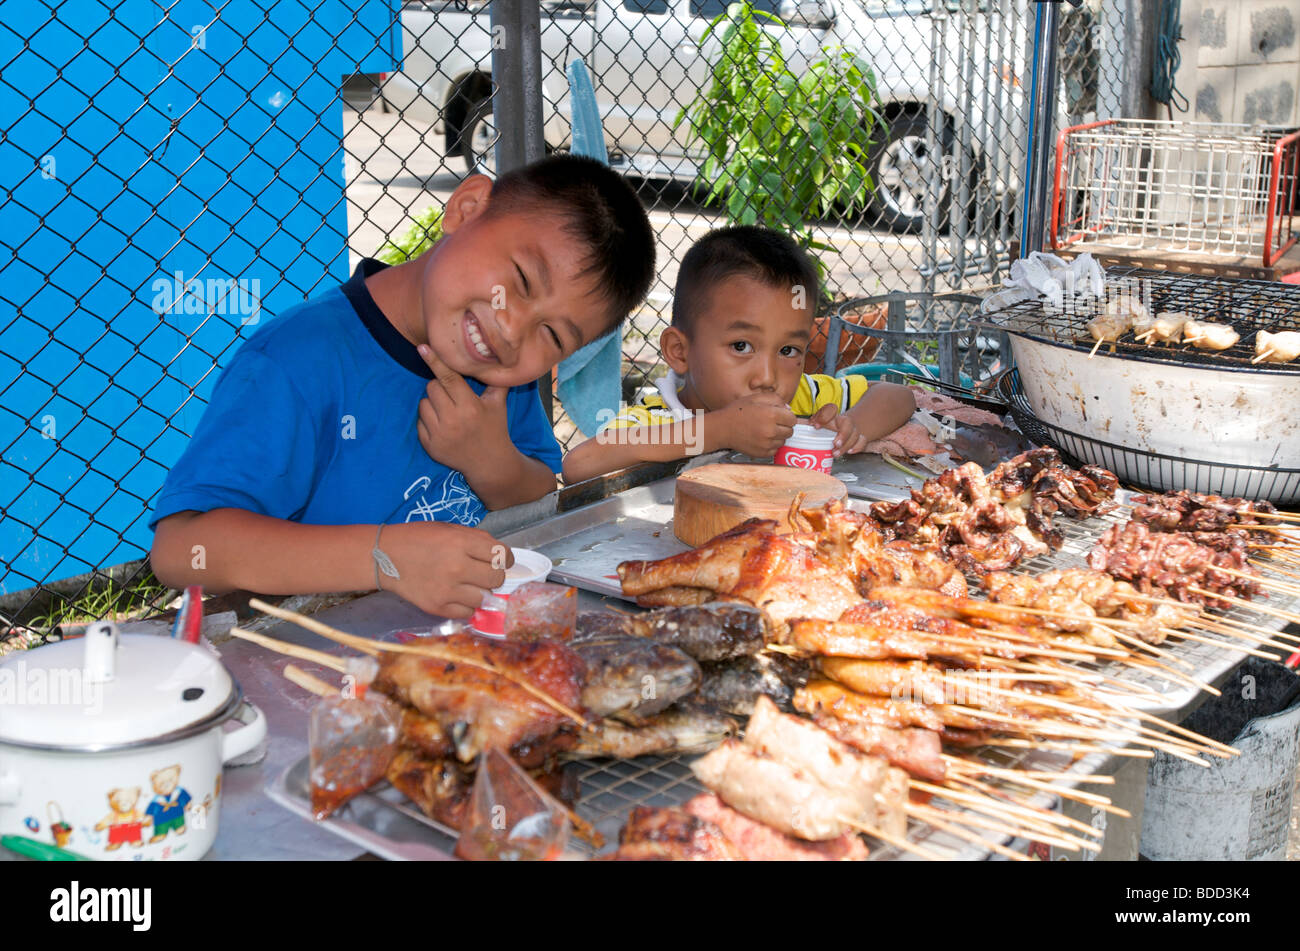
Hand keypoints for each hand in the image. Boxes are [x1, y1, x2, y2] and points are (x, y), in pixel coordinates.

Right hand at [376, 521, 512, 618]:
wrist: (384, 556)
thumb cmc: (419, 539)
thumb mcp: (450, 529)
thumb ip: (476, 540)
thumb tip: (502, 557)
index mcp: (461, 542)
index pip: (502, 555)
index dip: (505, 558)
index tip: (501, 560)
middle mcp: (456, 566)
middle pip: (497, 578)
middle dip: (494, 574)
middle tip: (483, 572)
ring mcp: (447, 590)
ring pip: (485, 598)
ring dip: (481, 591)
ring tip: (468, 583)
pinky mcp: (437, 607)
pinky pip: (468, 612)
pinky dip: (467, 605)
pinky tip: (458, 594)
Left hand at [416, 344, 511, 472]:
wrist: (489, 464)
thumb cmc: (494, 428)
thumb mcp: (498, 404)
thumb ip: (496, 381)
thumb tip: (496, 358)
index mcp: (470, 407)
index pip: (449, 378)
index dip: (435, 361)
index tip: (422, 348)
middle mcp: (453, 420)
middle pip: (432, 387)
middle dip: (440, 387)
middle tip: (452, 396)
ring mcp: (440, 434)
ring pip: (423, 404)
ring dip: (432, 403)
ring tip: (448, 412)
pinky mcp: (430, 446)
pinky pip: (419, 422)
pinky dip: (428, 420)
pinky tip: (443, 426)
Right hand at [714, 393, 796, 456]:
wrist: (722, 429)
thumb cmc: (738, 411)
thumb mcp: (756, 398)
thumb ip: (775, 399)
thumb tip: (788, 408)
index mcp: (771, 415)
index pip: (793, 419)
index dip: (787, 416)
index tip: (780, 416)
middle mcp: (771, 431)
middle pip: (790, 431)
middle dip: (784, 426)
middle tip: (772, 423)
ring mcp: (767, 444)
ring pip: (783, 441)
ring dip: (778, 436)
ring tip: (765, 430)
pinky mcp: (762, 453)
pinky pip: (775, 450)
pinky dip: (771, 445)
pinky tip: (761, 438)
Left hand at [810, 403, 870, 457]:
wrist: (846, 428)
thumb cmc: (830, 426)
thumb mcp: (820, 423)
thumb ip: (815, 421)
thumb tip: (811, 423)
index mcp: (834, 416)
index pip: (831, 410)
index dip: (824, 416)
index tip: (816, 426)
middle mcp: (846, 422)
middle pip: (848, 424)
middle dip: (843, 435)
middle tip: (835, 444)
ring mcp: (854, 430)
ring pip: (855, 435)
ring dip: (846, 445)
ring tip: (836, 453)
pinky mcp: (859, 439)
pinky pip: (862, 441)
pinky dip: (857, 447)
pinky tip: (850, 452)